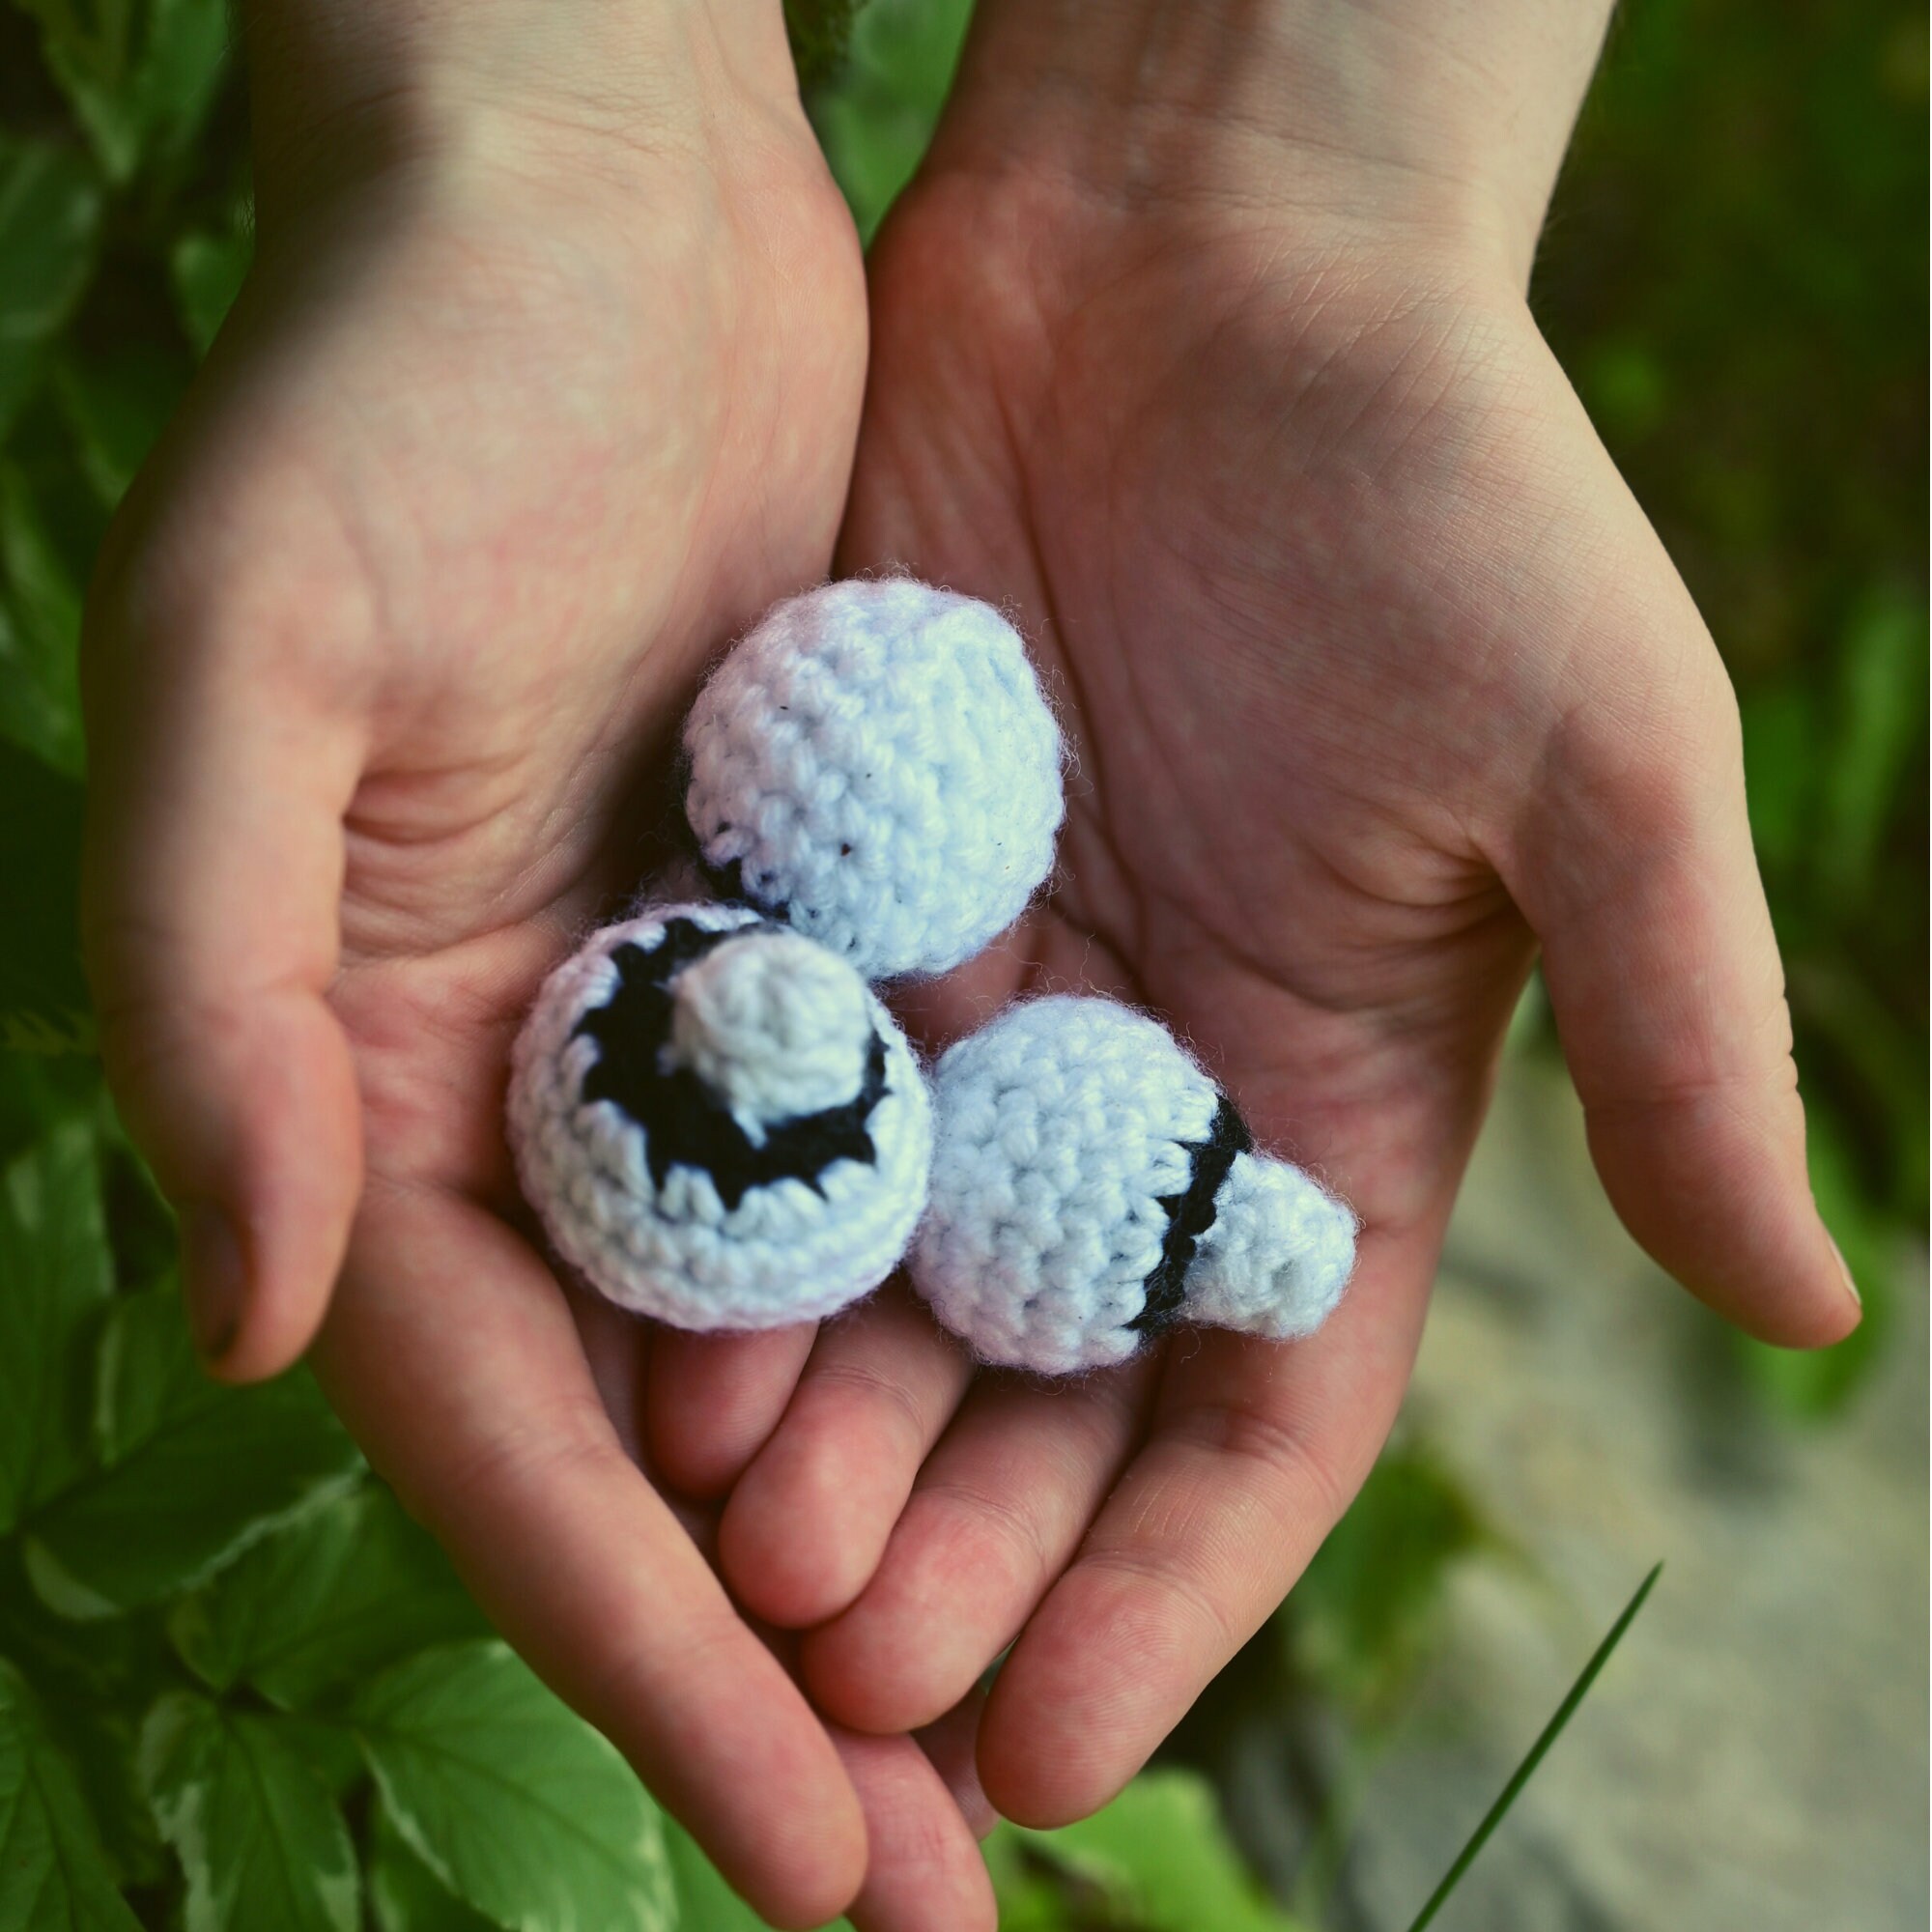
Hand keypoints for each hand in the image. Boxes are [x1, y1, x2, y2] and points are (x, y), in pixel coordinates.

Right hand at [80, 5, 992, 1921]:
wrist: (592, 217)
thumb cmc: (391, 398)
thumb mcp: (241, 658)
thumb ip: (203, 986)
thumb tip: (249, 1309)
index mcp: (376, 1083)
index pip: (504, 1441)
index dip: (635, 1661)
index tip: (789, 1844)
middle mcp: (542, 1093)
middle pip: (666, 1452)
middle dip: (788, 1679)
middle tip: (931, 1883)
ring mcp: (706, 1027)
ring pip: (811, 1355)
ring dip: (909, 1553)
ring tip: (1025, 1755)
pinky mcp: (841, 936)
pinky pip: (920, 1175)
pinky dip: (980, 1334)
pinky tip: (1073, 1470)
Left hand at [708, 0, 1862, 1838]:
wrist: (1208, 258)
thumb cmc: (1440, 489)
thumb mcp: (1598, 771)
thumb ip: (1671, 1042)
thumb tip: (1811, 1315)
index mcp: (1327, 1104)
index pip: (1252, 1413)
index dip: (1165, 1593)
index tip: (1051, 1751)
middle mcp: (1139, 1083)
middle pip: (1040, 1387)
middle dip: (959, 1548)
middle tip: (848, 1685)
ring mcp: (978, 998)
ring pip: (879, 1275)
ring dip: (817, 1425)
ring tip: (736, 1559)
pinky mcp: (836, 886)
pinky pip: (767, 1094)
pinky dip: (718, 1221)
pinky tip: (650, 1335)